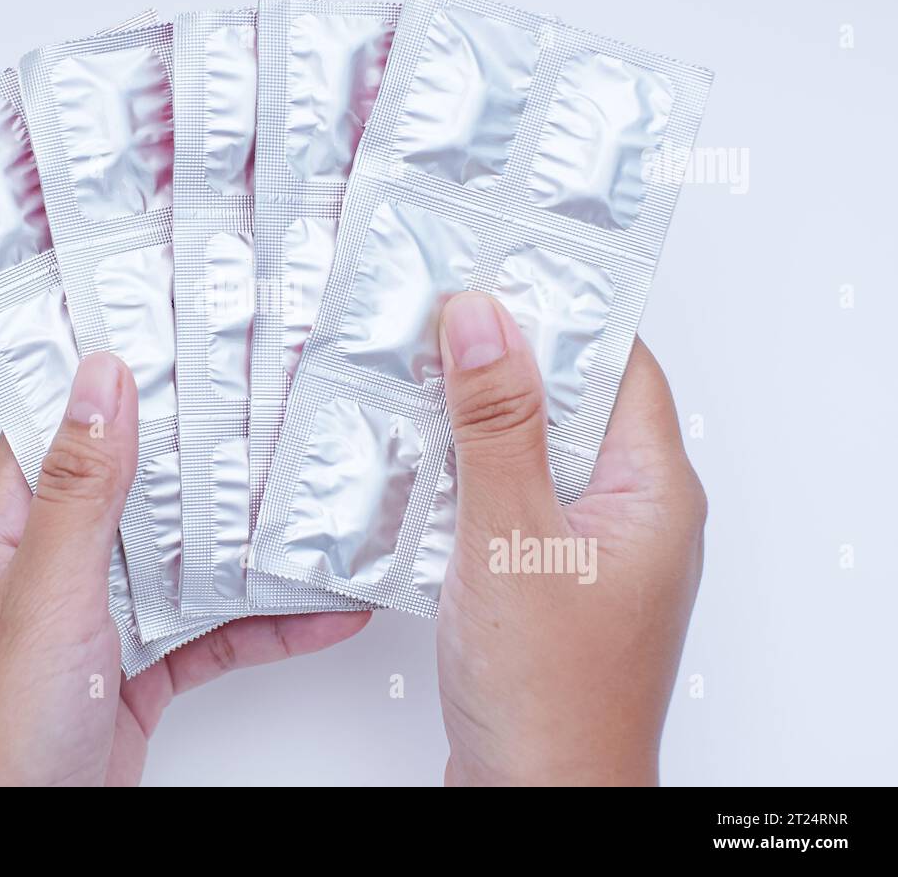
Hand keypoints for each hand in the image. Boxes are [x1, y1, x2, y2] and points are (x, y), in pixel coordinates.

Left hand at [0, 352, 369, 785]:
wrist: (11, 854)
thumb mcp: (46, 599)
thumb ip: (79, 495)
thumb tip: (100, 381)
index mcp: (11, 532)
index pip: (56, 424)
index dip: (105, 370)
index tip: (166, 320)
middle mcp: (56, 565)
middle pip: (135, 482)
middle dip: (198, 445)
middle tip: (267, 394)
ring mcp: (100, 619)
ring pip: (182, 554)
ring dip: (243, 535)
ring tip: (311, 494)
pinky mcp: (137, 670)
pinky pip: (208, 629)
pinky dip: (263, 621)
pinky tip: (318, 609)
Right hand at [435, 292, 705, 785]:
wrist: (541, 798)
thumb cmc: (552, 696)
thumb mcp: (510, 537)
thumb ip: (495, 426)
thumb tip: (483, 321)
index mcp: (653, 490)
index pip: (616, 363)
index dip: (556, 311)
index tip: (494, 270)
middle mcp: (633, 512)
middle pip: (570, 401)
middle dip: (501, 361)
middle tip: (436, 320)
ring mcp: (592, 545)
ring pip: (534, 451)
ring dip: (475, 421)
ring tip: (414, 382)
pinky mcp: (551, 574)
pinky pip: (512, 498)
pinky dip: (466, 475)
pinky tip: (417, 466)